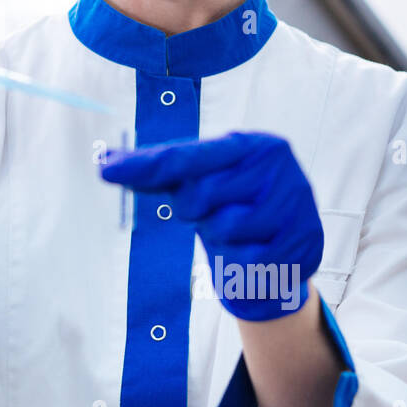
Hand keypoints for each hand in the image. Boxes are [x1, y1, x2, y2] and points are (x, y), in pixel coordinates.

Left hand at [100, 131, 323, 320]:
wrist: (284, 252)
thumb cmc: (234, 207)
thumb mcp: (202, 181)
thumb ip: (160, 171)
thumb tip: (105, 160)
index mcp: (250, 143)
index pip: (184, 156)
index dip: (142, 165)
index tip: (104, 169)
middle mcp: (276, 164)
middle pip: (198, 193)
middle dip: (193, 210)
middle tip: (212, 213)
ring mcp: (294, 202)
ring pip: (221, 228)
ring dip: (217, 239)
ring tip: (237, 233)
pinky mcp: (302, 242)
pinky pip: (243, 260)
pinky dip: (237, 263)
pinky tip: (253, 254)